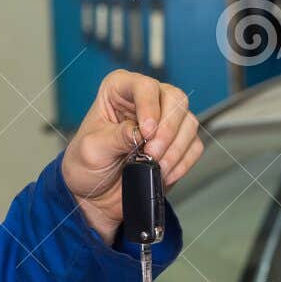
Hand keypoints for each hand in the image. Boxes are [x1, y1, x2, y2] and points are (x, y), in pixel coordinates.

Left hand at [61, 70, 202, 238]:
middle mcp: (145, 100)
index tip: (147, 132)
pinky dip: (182, 162)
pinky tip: (164, 173)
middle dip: (167, 130)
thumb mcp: (92, 149)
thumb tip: (141, 131)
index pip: (144, 86)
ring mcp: (164, 121)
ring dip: (175, 149)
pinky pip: (194, 147)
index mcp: (119, 90)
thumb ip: (117, 137)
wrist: (96, 195)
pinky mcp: (177, 143)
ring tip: (155, 166)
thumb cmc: (87, 164)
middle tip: (152, 153)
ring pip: (188, 123)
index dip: (149, 107)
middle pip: (175, 100)